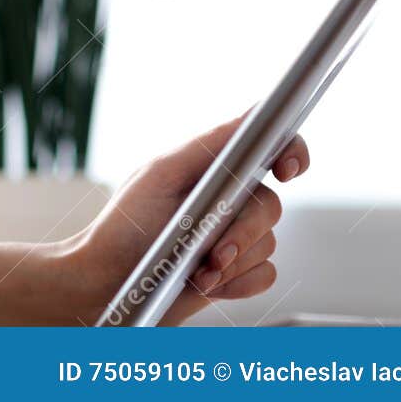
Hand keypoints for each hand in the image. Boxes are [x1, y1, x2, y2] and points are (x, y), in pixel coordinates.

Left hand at [65, 113, 309, 324]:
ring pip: (269, 244)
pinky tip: (206, 283)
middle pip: (270, 205)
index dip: (291, 152)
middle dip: (242, 231)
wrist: (108, 283)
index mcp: (213, 167)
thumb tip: (252, 118)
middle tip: (211, 249)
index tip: (286, 171)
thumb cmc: (125, 225)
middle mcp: (229, 198)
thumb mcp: (160, 175)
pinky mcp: (236, 273)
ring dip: (232, 262)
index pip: (268, 147)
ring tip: (194, 268)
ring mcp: (234, 236)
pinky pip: (265, 275)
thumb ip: (208, 147)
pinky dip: (237, 283)